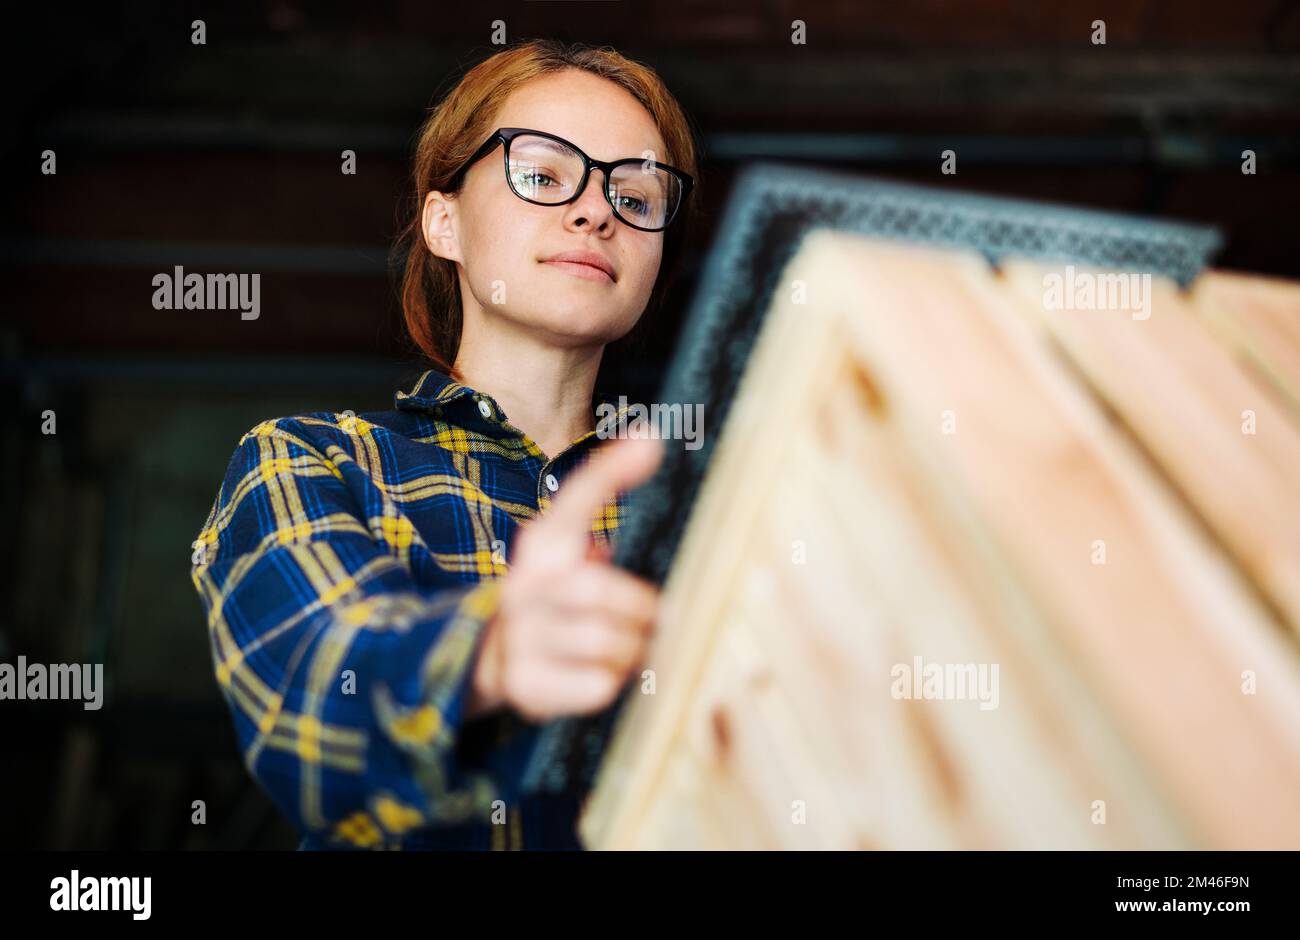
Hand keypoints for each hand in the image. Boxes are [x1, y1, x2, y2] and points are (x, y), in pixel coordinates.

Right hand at [469, 436, 663, 722]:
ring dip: (632, 650)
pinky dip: (612, 683)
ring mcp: (519, 637)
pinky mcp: (526, 686)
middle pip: (597, 589)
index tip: (652, 440)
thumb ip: (604, 493)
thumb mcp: (567, 541)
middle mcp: (523, 585)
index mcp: (543, 544)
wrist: (490, 655)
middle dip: (640, 609)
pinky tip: (602, 675)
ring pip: (603, 643)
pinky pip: (597, 686)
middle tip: (656, 621)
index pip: (576, 496)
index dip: (612, 469)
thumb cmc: (552, 592)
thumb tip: (651, 438)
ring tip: (629, 648)